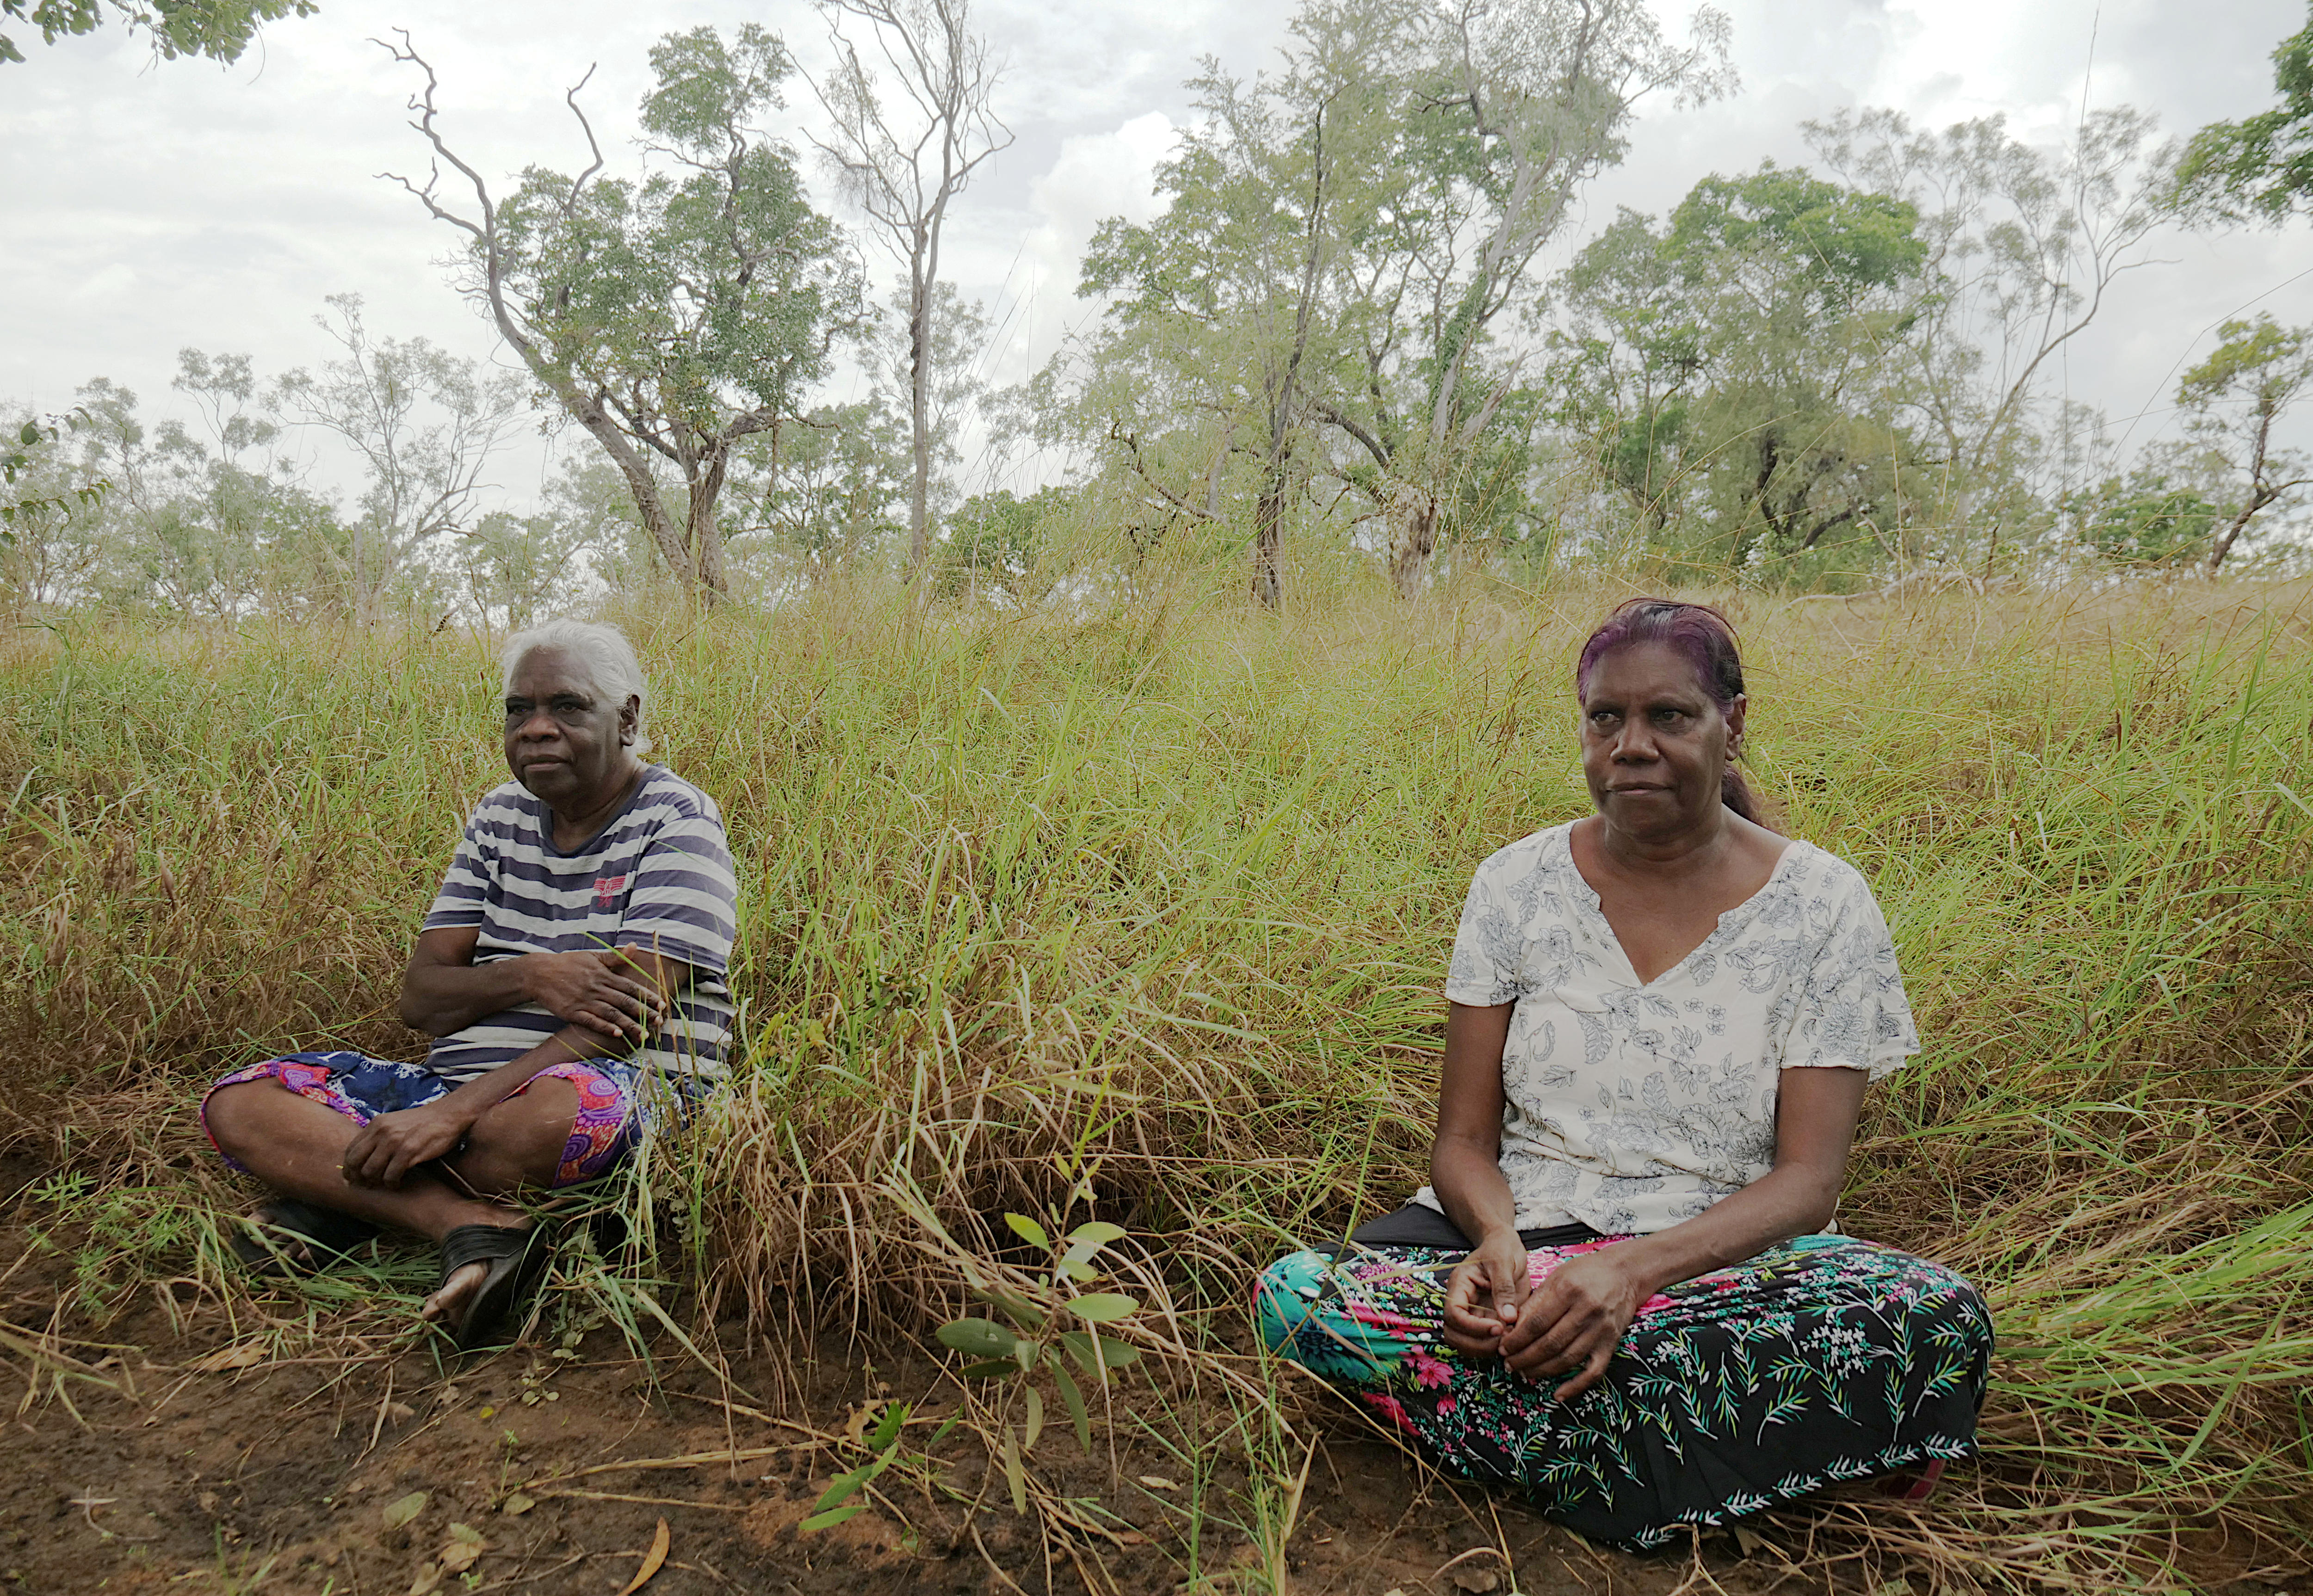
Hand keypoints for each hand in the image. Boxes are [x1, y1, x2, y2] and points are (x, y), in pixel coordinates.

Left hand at [341, 1104, 468, 1188]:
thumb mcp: (395, 1123)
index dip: (349, 1168)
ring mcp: (395, 1141)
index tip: (352, 1179)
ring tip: (385, 1184)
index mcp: (377, 1124)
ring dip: (376, 1182)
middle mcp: (382, 1131)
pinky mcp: (409, 1151)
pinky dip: (392, 1183)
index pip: (351, 1150)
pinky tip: (398, 1183)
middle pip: (356, 1162)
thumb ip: (380, 1136)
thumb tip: (366, 1158)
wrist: (449, 1114)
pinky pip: (391, 1175)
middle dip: (357, 1178)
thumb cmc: (424, 1122)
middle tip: (366, 1185)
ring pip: (371, 1170)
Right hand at [523, 949, 665, 1043]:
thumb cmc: (568, 963)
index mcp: (603, 975)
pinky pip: (591, 1021)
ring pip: (611, 1014)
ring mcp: (584, 1001)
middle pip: (625, 1002)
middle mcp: (596, 988)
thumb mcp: (592, 956)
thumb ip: (615, 956)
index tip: (662, 1004)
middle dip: (644, 1013)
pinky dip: (605, 1027)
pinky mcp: (572, 1012)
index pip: (631, 987)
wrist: (539, 973)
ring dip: (629, 1025)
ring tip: (643, 1034)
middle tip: (659, 1022)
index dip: (647, 996)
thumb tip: (635, 945)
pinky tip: (618, 1034)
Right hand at [1442, 1230, 1529, 1356]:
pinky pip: (1481, 1342)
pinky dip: (1493, 1346)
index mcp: (1459, 1286)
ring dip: (1484, 1349)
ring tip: (1508, 1339)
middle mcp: (1461, 1303)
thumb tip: (1507, 1318)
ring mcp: (1472, 1314)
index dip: (1472, 1327)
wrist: (1506, 1247)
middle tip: (1503, 1339)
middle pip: (1453, 1334)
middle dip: (1476, 1343)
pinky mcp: (1485, 1321)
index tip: (1497, 1328)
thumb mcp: (1503, 1262)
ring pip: (1464, 1343)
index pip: (1453, 1314)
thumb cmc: (1501, 1248)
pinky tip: (1511, 1338)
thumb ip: (1504, 1288)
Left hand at [1500, 1249, 1644, 1401]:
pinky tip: (1558, 1395)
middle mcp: (1586, 1311)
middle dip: (1524, 1358)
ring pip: (1567, 1359)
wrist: (1624, 1273)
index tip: (1502, 1348)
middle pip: (1550, 1343)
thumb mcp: (1556, 1278)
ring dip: (1542, 1371)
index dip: (1517, 1339)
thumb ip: (1534, 1303)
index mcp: (1568, 1290)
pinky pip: (1593, 1372)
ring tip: (1524, 1373)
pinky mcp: (1611, 1344)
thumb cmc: (1584, 1273)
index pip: (1536, 1322)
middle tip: (1509, 1364)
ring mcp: (1601, 1330)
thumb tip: (1511, 1328)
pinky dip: (1575, 1386)